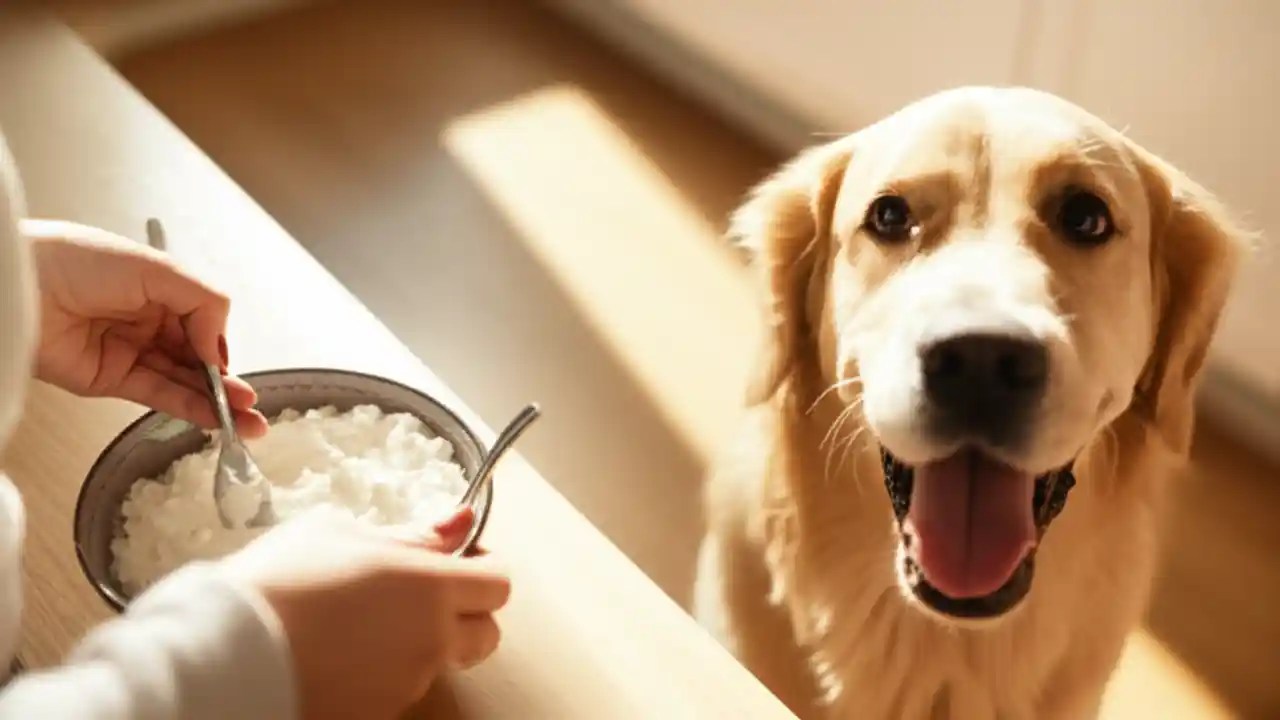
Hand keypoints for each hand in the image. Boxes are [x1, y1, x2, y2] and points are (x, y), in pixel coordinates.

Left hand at [23, 220, 266, 436]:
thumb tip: (218, 346)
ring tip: (248, 421)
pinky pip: (157, 396)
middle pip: (197, 358)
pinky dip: (188, 408)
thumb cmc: (75, 260)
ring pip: (183, 381)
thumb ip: (201, 302)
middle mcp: (147, 321)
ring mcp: (130, 352)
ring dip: (217, 402)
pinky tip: (215, 418)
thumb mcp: (156, 269)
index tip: (222, 357)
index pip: (203, 323)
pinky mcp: (110, 381)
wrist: (19, 286)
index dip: (218, 343)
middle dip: (228, 382)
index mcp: (159, 289)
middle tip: (254, 404)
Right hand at [220, 507, 509, 719]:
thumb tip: (460, 521)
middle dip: (466, 615)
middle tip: (422, 596)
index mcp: (432, 586)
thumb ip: (412, 534)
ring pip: (441, 662)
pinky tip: (345, 653)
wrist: (224, 652)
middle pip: (486, 634)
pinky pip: (399, 686)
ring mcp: (406, 682)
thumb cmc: (279, 581)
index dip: (481, 568)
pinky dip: (385, 671)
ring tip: (367, 624)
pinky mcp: (378, 711)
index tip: (457, 559)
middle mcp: (431, 639)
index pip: (498, 583)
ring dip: (422, 643)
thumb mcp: (344, 533)